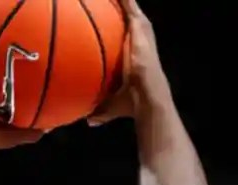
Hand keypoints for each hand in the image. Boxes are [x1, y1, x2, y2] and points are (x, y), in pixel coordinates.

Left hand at [88, 0, 168, 125]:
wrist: (147, 96)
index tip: (103, 14)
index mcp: (134, 51)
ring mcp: (141, 29)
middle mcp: (139, 37)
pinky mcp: (139, 25)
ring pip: (129, 6)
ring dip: (122, 1)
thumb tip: (90, 121)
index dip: (115, 23)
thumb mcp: (112, 102)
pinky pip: (128, 4)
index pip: (124, 33)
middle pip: (128, 14)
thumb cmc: (132, 101)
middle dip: (118, 6)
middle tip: (105, 2)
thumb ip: (100, 109)